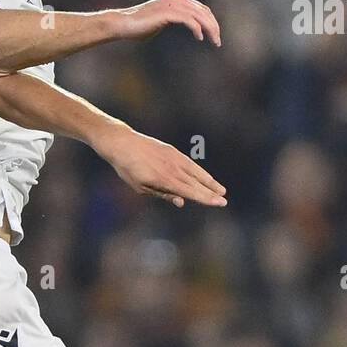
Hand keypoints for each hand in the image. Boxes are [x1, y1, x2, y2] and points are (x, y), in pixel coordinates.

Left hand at [100, 123, 226, 208]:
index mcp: (163, 180)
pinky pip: (190, 163)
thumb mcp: (140, 187)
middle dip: (211, 193)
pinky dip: (199, 171)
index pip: (190, 191)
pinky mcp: (172, 151)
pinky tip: (206, 177)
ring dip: (209, 182)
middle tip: (224, 201)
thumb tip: (182, 202)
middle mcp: (171, 168)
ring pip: (196, 172)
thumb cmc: (128, 169)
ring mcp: (173, 158)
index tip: (219, 202)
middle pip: (195, 183)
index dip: (206, 198)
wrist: (122, 143)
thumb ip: (163, 194)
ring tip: (221, 190)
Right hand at [108, 0, 220, 46]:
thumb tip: (186, 27)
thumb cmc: (139, 26)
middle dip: (214, 26)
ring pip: (199, 15)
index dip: (211, 22)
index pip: (201, 9)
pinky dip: (197, 29)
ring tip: (214, 41)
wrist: (123, 24)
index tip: (214, 35)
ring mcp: (172, 4)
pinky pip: (189, 20)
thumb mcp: (162, 21)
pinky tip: (199, 38)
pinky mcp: (168, 12)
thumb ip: (174, 20)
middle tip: (218, 42)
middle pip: (204, 11)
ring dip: (210, 29)